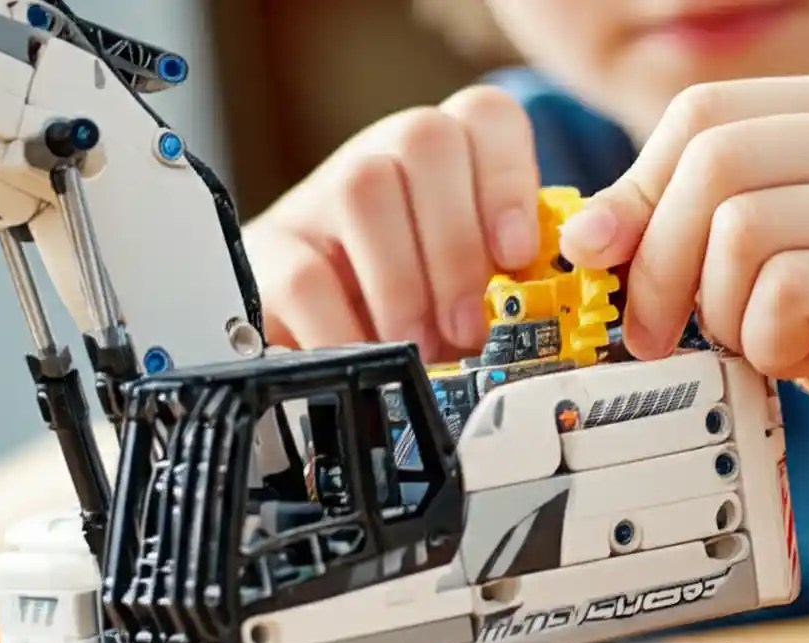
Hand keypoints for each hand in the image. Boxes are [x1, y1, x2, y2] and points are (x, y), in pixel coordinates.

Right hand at [244, 86, 540, 360]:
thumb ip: (503, 281)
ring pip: (364, 190)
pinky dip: (346, 328)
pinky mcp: (270, 248)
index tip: (516, 255)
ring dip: (403, 283)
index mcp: (445, 155)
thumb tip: (538, 320)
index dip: (508, 178)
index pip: (485, 116)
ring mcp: (320, 194)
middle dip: (456, 245)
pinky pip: (306, 275)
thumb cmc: (408, 305)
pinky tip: (368, 360)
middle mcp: (381, 155)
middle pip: (424, 142)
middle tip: (466, 327)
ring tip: (419, 347)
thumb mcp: (466, 285)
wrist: (305, 327)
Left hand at [558, 68, 808, 517]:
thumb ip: (694, 229)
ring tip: (774, 343)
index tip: (613, 269)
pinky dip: (774, 345)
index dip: (638, 195)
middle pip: (717, 160)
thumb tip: (585, 234)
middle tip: (660, 334)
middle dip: (659, 263)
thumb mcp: (773, 264)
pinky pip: (791, 294)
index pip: (704, 113)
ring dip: (727, 313)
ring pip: (746, 227)